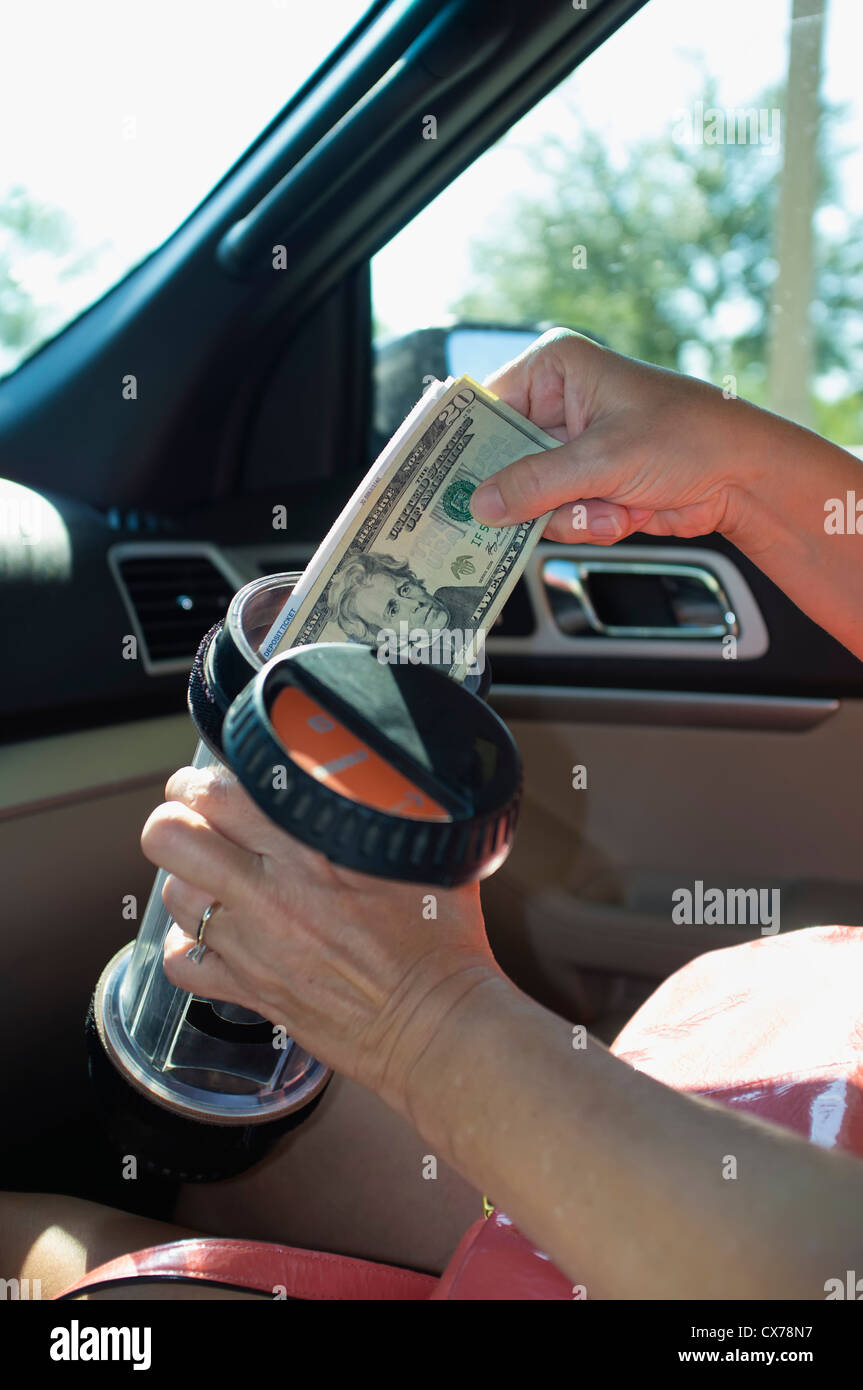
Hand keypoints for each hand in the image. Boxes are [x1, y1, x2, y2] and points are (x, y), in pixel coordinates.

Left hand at [140, 765, 497, 1114]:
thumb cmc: (440, 936)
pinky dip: (190, 945)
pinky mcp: (251, 991)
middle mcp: (269, 893)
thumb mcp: (420, 847)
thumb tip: (362, 770)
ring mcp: (252, 945)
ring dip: (190, 878)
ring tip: (218, 876)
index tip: (215, 784)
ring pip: (173, 893)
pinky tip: (218, 935)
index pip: (217, 793)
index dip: (204, 781)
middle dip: (177, 819)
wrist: (438, 1022)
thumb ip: (383, 804)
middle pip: (170, 837)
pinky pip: (181, 961)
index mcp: (309, 848)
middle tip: (199, 821)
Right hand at [471, 327, 770, 550]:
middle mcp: (557, 404)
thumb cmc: (687, 438)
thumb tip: (480, 504)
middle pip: (503, 462)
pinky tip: (626, 514)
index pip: (485, 408)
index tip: (439, 484)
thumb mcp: (603, 459)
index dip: (462, 449)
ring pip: (531, 500)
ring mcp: (571, 449)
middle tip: (538, 511)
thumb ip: (536, 483)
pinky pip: (560, 517)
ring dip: (572, 515)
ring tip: (612, 507)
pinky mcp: (587, 485)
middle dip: (532, 496)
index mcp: (554, 369)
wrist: (744, 476)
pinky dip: (591, 524)